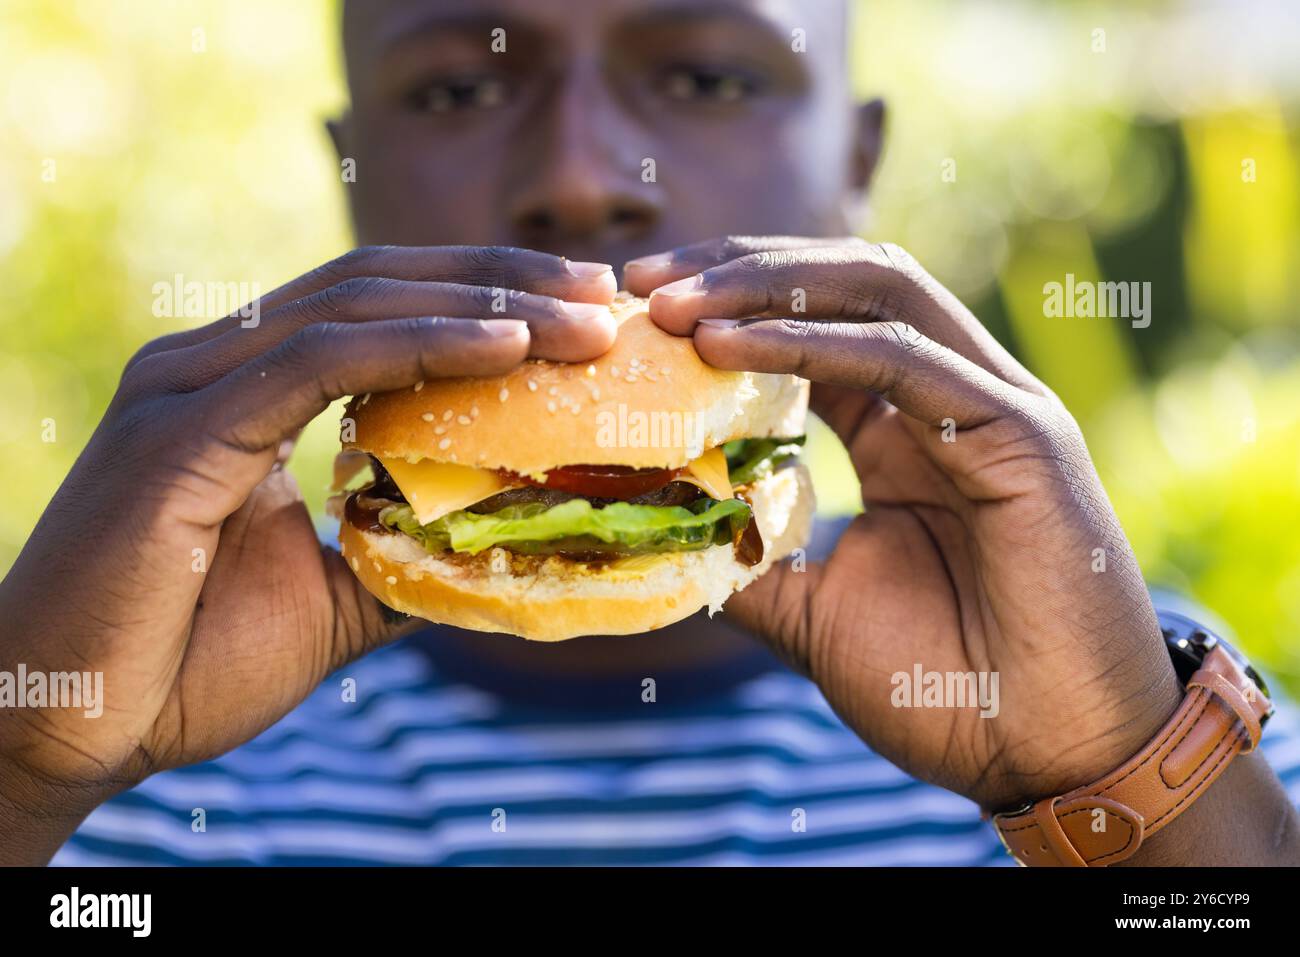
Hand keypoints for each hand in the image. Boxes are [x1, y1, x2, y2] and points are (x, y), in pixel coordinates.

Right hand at [0, 245, 615, 860]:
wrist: (69, 731)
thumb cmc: (184, 665)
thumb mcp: (331, 598)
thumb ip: (401, 552)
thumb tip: (497, 544)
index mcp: (243, 388)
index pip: (377, 307)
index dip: (481, 296)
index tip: (579, 311)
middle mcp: (212, 363)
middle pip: (379, 282)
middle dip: (501, 281)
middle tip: (604, 293)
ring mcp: (190, 385)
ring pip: (358, 306)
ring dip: (484, 305)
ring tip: (584, 318)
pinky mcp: (181, 430)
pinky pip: (318, 361)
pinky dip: (420, 345)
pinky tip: (507, 348)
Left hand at [626, 236, 1183, 811]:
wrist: (1051, 758)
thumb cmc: (946, 690)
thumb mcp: (814, 614)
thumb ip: (750, 562)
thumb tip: (660, 531)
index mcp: (906, 429)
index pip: (816, 325)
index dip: (730, 304)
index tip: (638, 310)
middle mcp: (950, 397)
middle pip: (842, 283)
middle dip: (737, 269)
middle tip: (641, 281)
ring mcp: (991, 405)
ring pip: (877, 294)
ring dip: (764, 285)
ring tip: (671, 302)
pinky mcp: (1022, 433)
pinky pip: (904, 361)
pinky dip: (810, 342)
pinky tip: (728, 345)